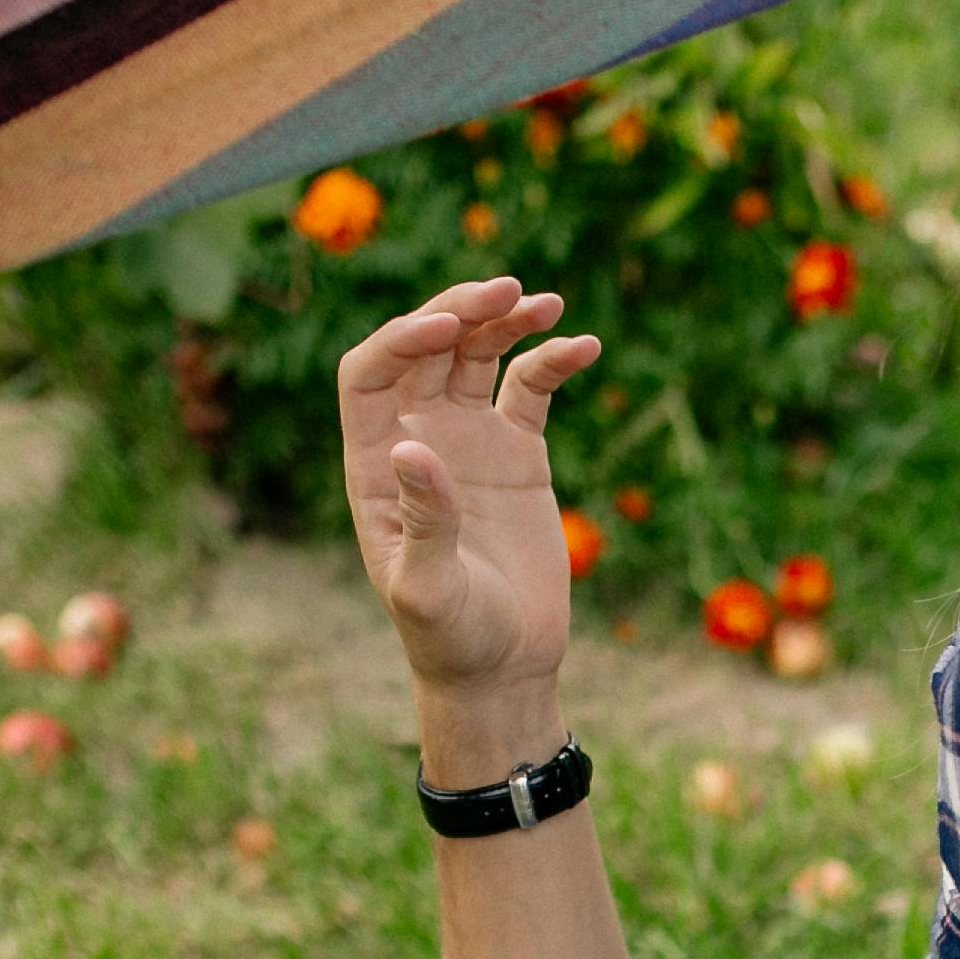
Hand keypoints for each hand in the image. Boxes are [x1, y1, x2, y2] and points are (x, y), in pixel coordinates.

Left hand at [337, 279, 597, 745]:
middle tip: (507, 290)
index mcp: (376, 464)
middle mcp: (416, 440)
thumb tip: (410, 448)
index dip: (402, 338)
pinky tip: (586, 346)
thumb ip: (423, 522)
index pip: (372, 373)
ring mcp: (468, 442)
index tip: (447, 329)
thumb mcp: (428, 590)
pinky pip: (531, 388)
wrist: (502, 668)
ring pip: (478, 354)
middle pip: (427, 347)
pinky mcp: (517, 454)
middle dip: (461, 308)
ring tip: (548, 303)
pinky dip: (554, 359)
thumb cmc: (451, 640)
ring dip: (506, 320)